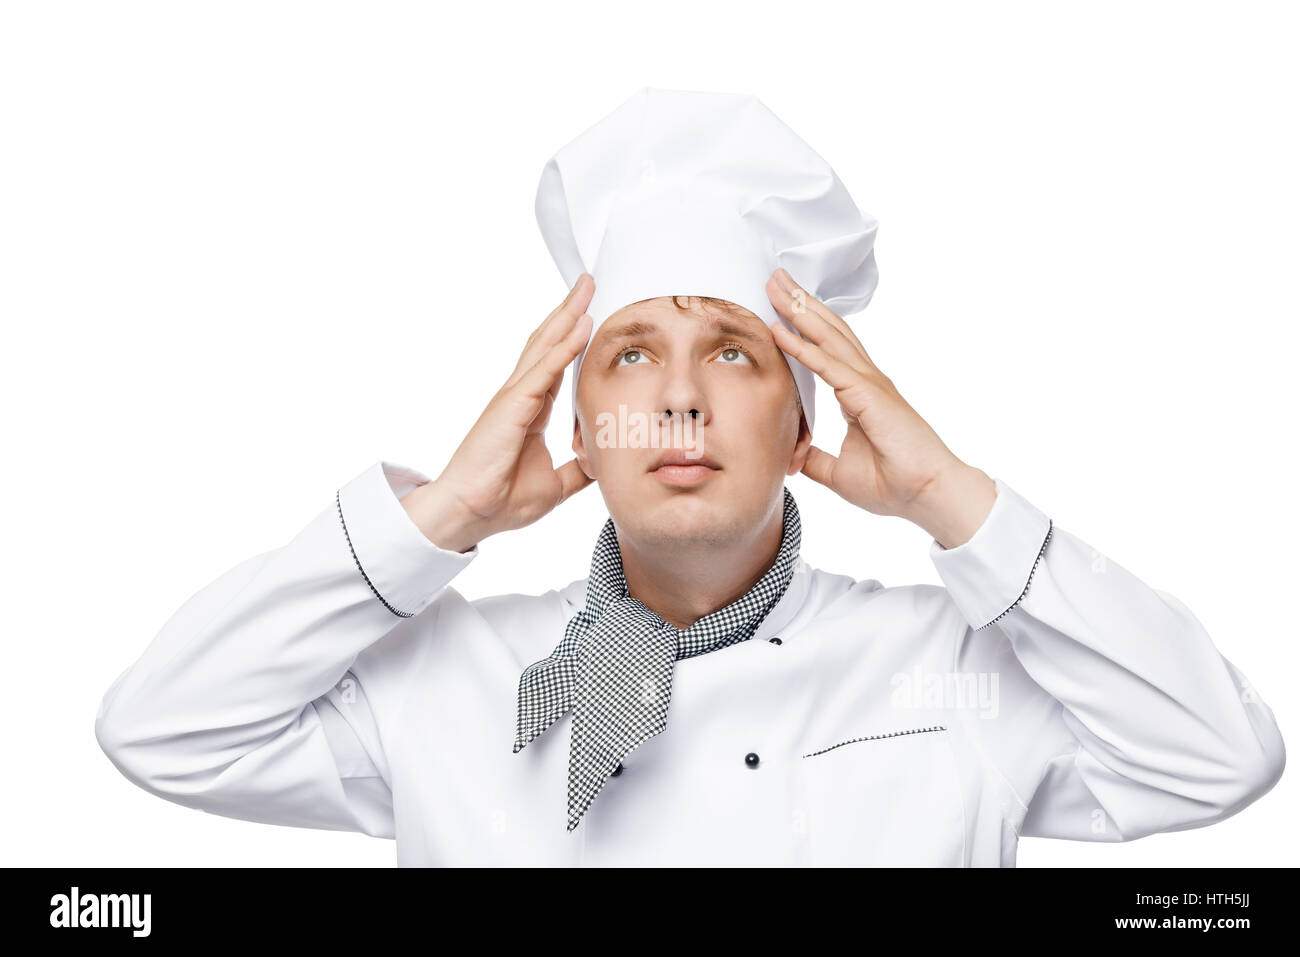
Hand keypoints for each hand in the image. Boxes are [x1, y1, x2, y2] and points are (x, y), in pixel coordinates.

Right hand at [403, 274, 596, 551]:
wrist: (470, 515)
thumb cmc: (501, 500)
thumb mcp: (556, 485)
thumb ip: (577, 469)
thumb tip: (601, 464)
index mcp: (531, 409)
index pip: (557, 364)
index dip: (574, 337)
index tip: (593, 313)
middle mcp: (521, 395)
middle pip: (548, 342)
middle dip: (569, 311)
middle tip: (589, 283)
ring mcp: (514, 397)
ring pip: (545, 345)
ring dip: (567, 315)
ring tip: (586, 288)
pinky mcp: (511, 406)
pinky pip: (544, 370)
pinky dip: (565, 346)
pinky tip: (582, 325)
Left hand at [765, 267, 995, 548]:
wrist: (928, 496)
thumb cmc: (894, 485)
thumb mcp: (838, 472)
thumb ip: (814, 460)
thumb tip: (790, 458)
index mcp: (859, 393)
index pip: (826, 350)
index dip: (803, 326)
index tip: (779, 305)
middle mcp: (865, 380)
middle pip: (828, 331)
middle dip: (800, 303)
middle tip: (775, 277)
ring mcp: (869, 384)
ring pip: (828, 337)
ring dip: (800, 311)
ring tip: (777, 287)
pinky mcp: (868, 395)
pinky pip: (828, 366)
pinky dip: (802, 347)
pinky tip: (780, 330)